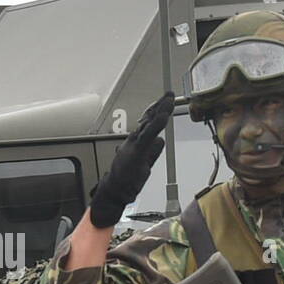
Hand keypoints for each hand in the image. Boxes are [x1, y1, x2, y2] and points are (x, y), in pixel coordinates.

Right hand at [88, 92, 176, 228]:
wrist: (114, 190)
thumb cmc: (125, 178)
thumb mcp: (144, 164)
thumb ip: (152, 152)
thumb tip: (160, 141)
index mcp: (137, 142)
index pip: (149, 123)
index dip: (158, 111)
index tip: (166, 101)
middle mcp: (135, 140)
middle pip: (149, 119)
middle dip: (160, 106)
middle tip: (169, 94)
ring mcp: (135, 145)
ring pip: (149, 125)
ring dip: (160, 111)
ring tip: (169, 99)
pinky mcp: (136, 151)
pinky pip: (148, 135)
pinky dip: (156, 125)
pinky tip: (163, 116)